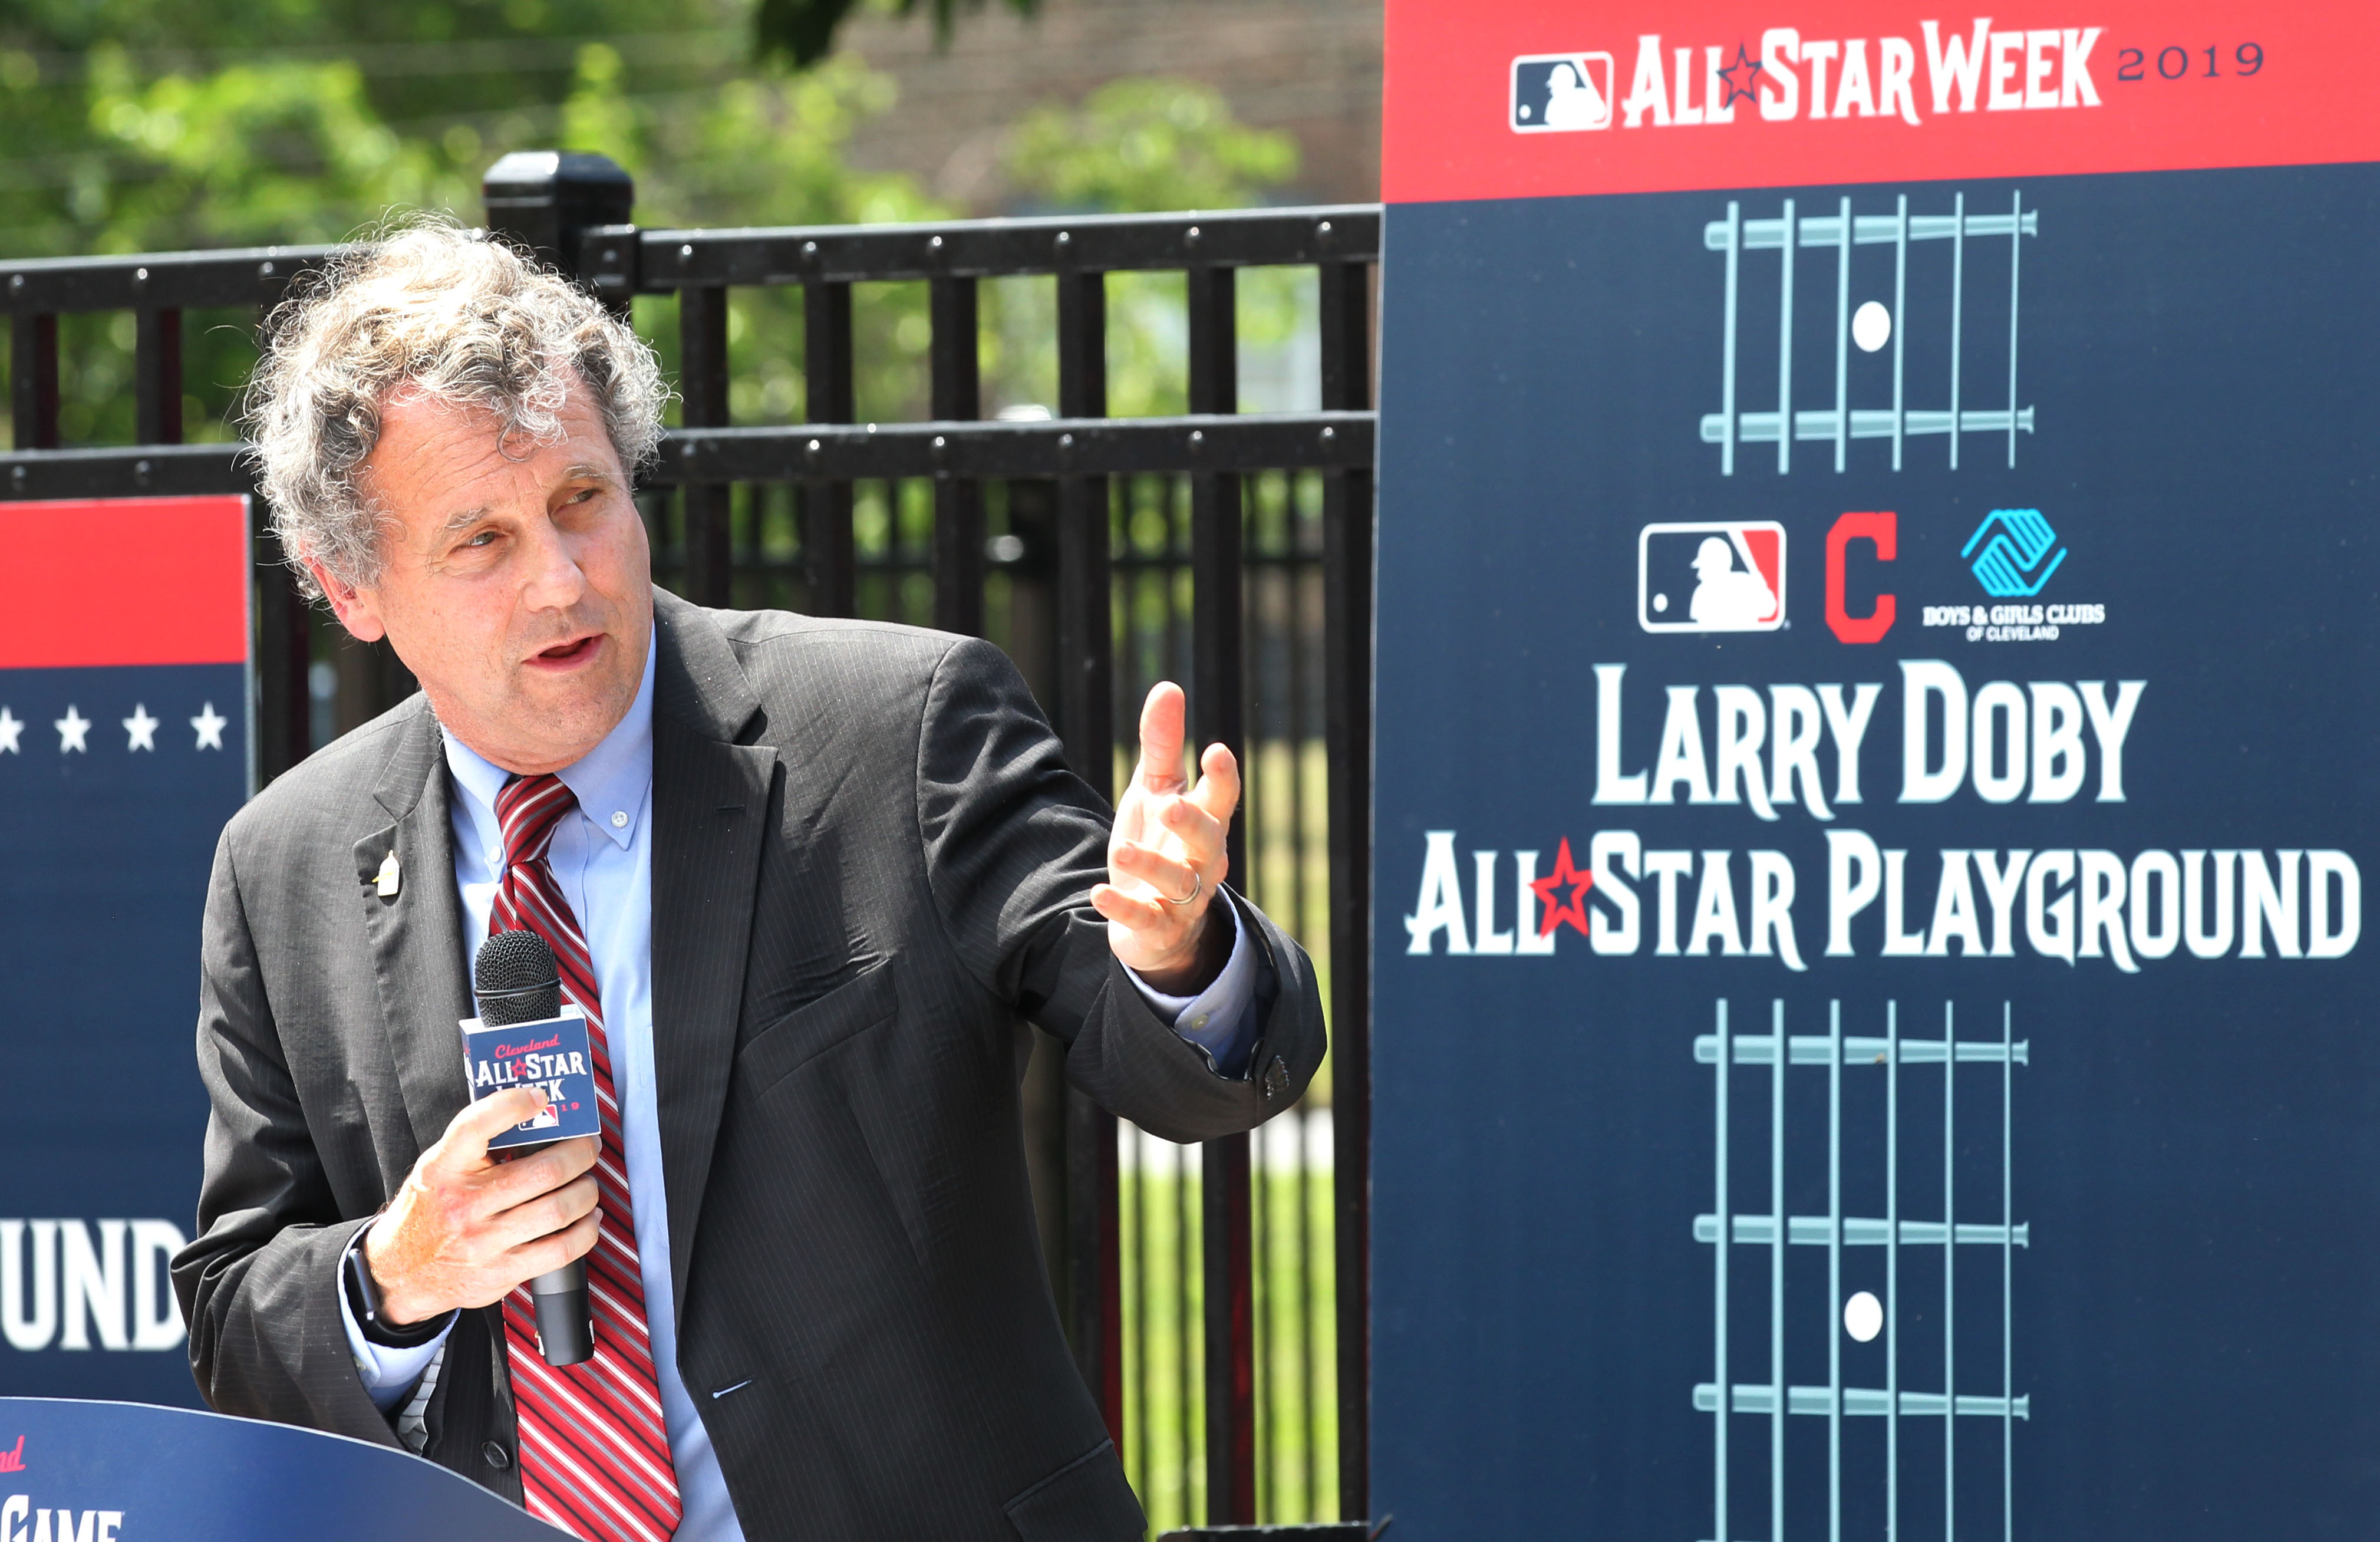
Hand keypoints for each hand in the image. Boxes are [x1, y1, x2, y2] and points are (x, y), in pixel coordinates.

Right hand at [360, 1088, 599, 1326]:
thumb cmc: (429, 1212)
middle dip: (580, 1153)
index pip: (476, 1125)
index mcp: (443, 1170)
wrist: (399, 1272)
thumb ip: (477, 1144)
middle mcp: (463, 1205)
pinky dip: (585, 1230)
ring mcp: (483, 1242)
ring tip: (586, 1183)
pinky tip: (586, 1219)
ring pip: (559, 1209)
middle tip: (587, 1147)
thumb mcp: (438, 1169)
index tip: (540, 1098)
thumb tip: (537, 1116)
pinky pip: (561, 1249)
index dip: (514, 1105)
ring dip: (587, 1191)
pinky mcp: (501, 1273)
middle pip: (544, 1170)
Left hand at [1092, 681, 1238, 994]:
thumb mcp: (1156, 791)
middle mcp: (1202, 861)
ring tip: (1120, 850)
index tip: (1214, 751)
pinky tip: (1098, 893)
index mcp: (1206, 822)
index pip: (1222, 799)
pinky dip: (1123, 909)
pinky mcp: (1157, 928)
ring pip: (1178, 883)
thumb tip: (1168, 686)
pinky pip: (1146, 921)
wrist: (1154, 918)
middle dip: (1192, 824)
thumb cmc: (1159, 840)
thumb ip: (1162, 745)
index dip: (1221, 778)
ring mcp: (1183, 899)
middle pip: (1209, 842)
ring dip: (1151, 866)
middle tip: (1170, 805)